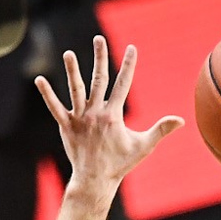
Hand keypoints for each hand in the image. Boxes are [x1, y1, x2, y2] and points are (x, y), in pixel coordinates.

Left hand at [37, 38, 183, 198]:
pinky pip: (55, 107)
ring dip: (72, 71)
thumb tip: (181, 120)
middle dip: (100, 58)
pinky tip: (39, 80)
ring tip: (68, 54)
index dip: (128, 65)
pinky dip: (47, 94)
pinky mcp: (66, 126)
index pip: (123, 84)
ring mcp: (79, 118)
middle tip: (99, 39)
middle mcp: (96, 113)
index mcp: (113, 115)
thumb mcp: (143, 146)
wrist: (95, 180)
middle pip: (98, 79)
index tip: (132, 48)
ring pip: (76, 90)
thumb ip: (161, 129)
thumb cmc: (120, 164)